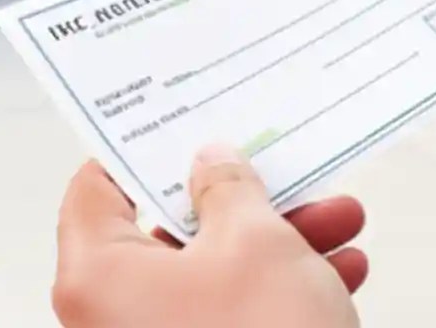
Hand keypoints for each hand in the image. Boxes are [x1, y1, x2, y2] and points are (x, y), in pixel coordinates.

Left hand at [52, 146, 365, 327]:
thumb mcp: (255, 242)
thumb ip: (229, 188)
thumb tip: (213, 164)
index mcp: (97, 274)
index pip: (96, 189)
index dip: (143, 152)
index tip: (184, 128)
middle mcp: (112, 316)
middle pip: (170, 231)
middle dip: (243, 200)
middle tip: (282, 172)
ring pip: (213, 275)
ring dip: (278, 243)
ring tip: (337, 221)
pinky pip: (232, 315)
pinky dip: (280, 290)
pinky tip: (339, 271)